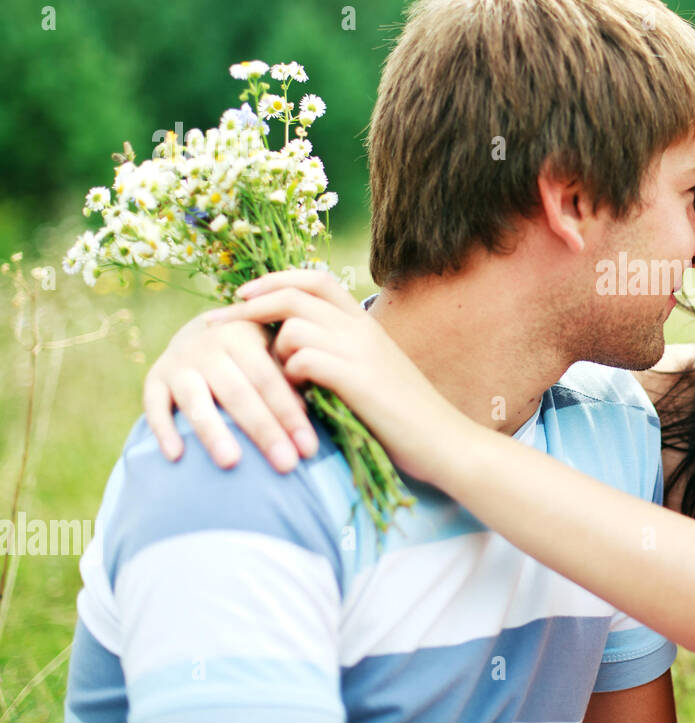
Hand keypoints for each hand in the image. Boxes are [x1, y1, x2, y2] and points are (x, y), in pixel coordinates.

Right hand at [144, 311, 319, 472]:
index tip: (309, 448)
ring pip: (196, 400)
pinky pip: (154, 405)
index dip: (289, 414)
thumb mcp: (271, 351)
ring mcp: (177, 363)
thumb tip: (308, 412)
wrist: (198, 329)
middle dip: (264, 431)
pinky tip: (176, 456)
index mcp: (242, 336)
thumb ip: (288, 377)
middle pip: (238, 393)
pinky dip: (163, 429)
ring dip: (213, 432)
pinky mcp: (154, 379)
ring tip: (231, 463)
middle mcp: (207, 347)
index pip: (269, 379)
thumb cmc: (250, 351)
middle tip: (286, 465)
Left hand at [205, 270, 474, 481]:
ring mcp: (361, 352)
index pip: (316, 279)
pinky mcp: (357, 380)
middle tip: (221, 324)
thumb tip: (297, 353)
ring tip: (281, 381)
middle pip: (295, 295)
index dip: (276, 281)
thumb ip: (342, 356)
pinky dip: (290, 374)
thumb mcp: (374, 375)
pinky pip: (305, 359)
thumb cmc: (407, 418)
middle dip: (251, 306)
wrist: (445, 443)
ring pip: (294, 327)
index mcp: (366, 324)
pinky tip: (297, 396)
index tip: (245, 295)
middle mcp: (362, 329)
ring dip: (275, 352)